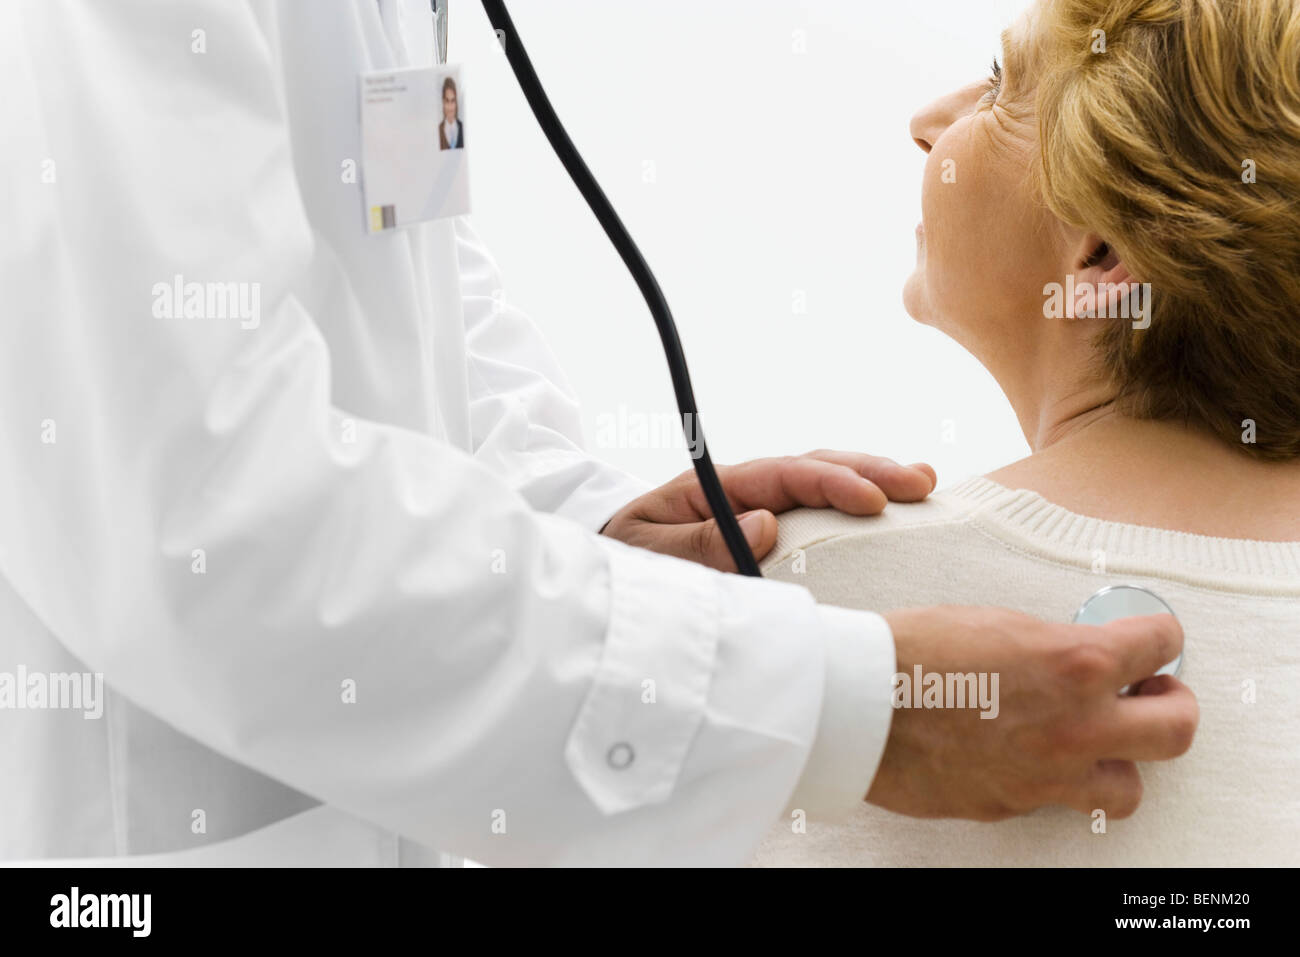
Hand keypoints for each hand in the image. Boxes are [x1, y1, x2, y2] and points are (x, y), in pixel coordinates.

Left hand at [601, 451, 936, 570]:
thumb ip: (698, 543)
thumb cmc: (622, 562)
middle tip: (920, 482)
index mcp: (713, 489)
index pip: (783, 476)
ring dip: (872, 481)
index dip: (831, 483)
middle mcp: (741, 492)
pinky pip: (817, 516)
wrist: (604, 573)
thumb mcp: (647, 554)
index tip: (873, 501)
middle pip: (813, 467)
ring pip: (822, 485)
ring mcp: (755, 509)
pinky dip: (856, 509)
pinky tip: (895, 514)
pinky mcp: (764, 533)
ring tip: (924, 485)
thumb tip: (765, 524)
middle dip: (869, 471)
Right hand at [871, 607, 1196, 820]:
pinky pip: (1055, 800)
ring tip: (1096, 741)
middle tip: (1155, 693)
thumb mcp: (997, 623)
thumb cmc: (911, 651)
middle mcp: (1076, 726)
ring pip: (1129, 789)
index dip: (1160, 637)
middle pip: (1176, 730)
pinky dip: (1050, 778)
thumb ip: (1054, 645)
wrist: (855, 702)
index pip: (1161, 645)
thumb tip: (1078, 657)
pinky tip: (1024, 752)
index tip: (1153, 640)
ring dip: (1120, 761)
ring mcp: (1047, 775)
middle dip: (1173, 705)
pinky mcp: (1012, 805)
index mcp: (1076, 664)